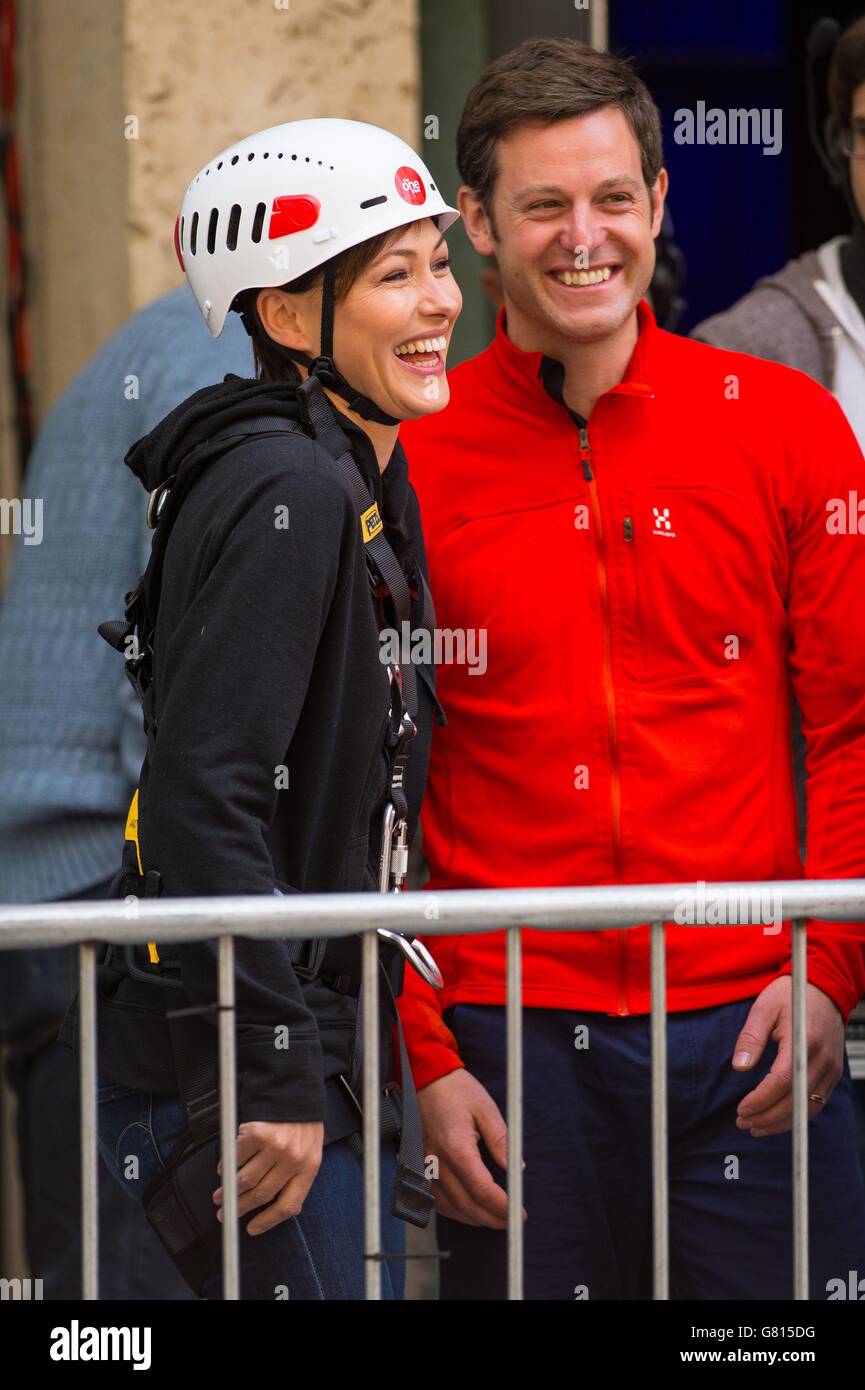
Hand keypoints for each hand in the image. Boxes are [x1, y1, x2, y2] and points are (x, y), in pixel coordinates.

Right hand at [212, 1119, 323, 1234]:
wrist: (295, 1086)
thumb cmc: (303, 1120)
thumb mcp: (311, 1149)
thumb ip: (297, 1175)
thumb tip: (278, 1206)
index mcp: (309, 1167)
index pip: (288, 1205)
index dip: (268, 1222)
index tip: (252, 1229)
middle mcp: (292, 1159)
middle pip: (261, 1195)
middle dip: (240, 1208)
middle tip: (227, 1213)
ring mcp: (274, 1146)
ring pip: (245, 1179)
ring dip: (229, 1191)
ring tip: (220, 1195)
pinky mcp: (256, 1133)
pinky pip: (236, 1157)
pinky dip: (227, 1166)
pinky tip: (224, 1169)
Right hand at [418, 1067, 520, 1227]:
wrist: (425, 1077)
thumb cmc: (455, 1089)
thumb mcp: (486, 1108)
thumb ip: (502, 1141)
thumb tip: (517, 1167)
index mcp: (455, 1147)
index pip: (481, 1189)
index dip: (502, 1206)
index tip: (518, 1212)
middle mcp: (436, 1161)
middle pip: (466, 1205)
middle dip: (491, 1218)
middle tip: (511, 1220)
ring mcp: (425, 1165)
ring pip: (449, 1207)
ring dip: (473, 1218)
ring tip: (494, 1218)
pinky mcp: (419, 1165)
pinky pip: (435, 1199)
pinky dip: (454, 1210)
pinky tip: (468, 1209)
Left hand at [733, 978, 843, 1136]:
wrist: (823, 989)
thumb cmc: (792, 996)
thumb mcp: (764, 1009)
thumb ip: (751, 1038)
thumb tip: (739, 1067)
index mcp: (803, 1042)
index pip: (781, 1083)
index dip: (760, 1100)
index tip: (742, 1109)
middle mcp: (822, 1060)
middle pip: (795, 1102)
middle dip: (767, 1118)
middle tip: (743, 1123)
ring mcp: (831, 1069)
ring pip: (808, 1108)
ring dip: (781, 1122)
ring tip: (756, 1127)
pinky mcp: (833, 1073)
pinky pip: (817, 1102)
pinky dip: (797, 1115)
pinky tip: (777, 1118)